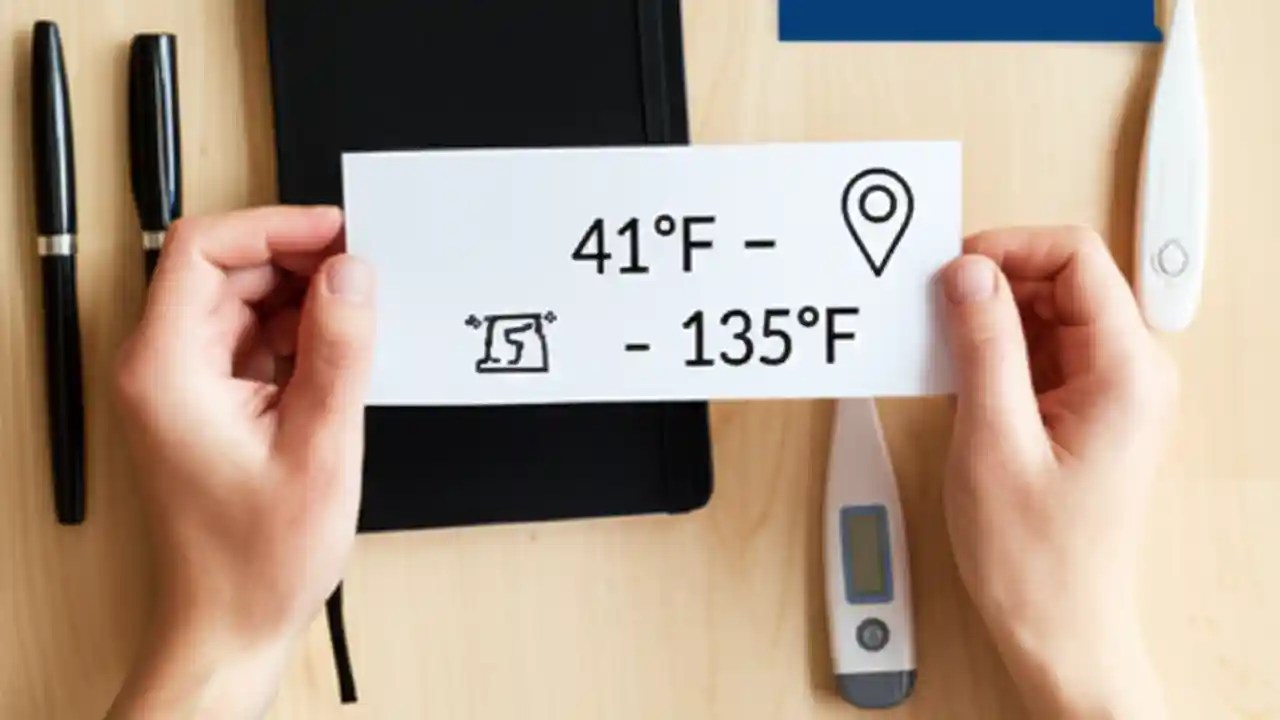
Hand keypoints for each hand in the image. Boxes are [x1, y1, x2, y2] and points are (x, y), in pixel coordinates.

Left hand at [109, 206, 374, 718]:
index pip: (203, 250)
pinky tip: (341, 350)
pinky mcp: (210, 400)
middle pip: (224, 269)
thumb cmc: (255, 558)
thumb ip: (337, 352)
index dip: (274, 227)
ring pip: (242, 300)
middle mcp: (164, 367)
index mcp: (168, 368)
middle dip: (297, 260)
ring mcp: (185, 383)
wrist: (232, 621)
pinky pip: (253, 338)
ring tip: (361, 314)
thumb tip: (352, 275)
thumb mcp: (318, 447)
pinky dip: (299, 333)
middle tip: (362, 270)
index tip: (334, 231)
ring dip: (303, 297)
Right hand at [940, 228, 1174, 718]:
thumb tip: (967, 274)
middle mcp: (1129, 375)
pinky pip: (1038, 354)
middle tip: (935, 307)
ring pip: (1046, 315)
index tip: (953, 269)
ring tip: (941, 351)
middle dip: (994, 283)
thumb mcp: (992, 440)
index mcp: (1125, 373)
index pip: (1078, 258)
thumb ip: (982, 346)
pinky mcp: (1082, 412)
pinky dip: (994, 354)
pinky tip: (958, 382)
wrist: (1058, 629)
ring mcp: (1108, 394)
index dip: (1009, 248)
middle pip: (1063, 281)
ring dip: (990, 321)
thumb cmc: (1036, 560)